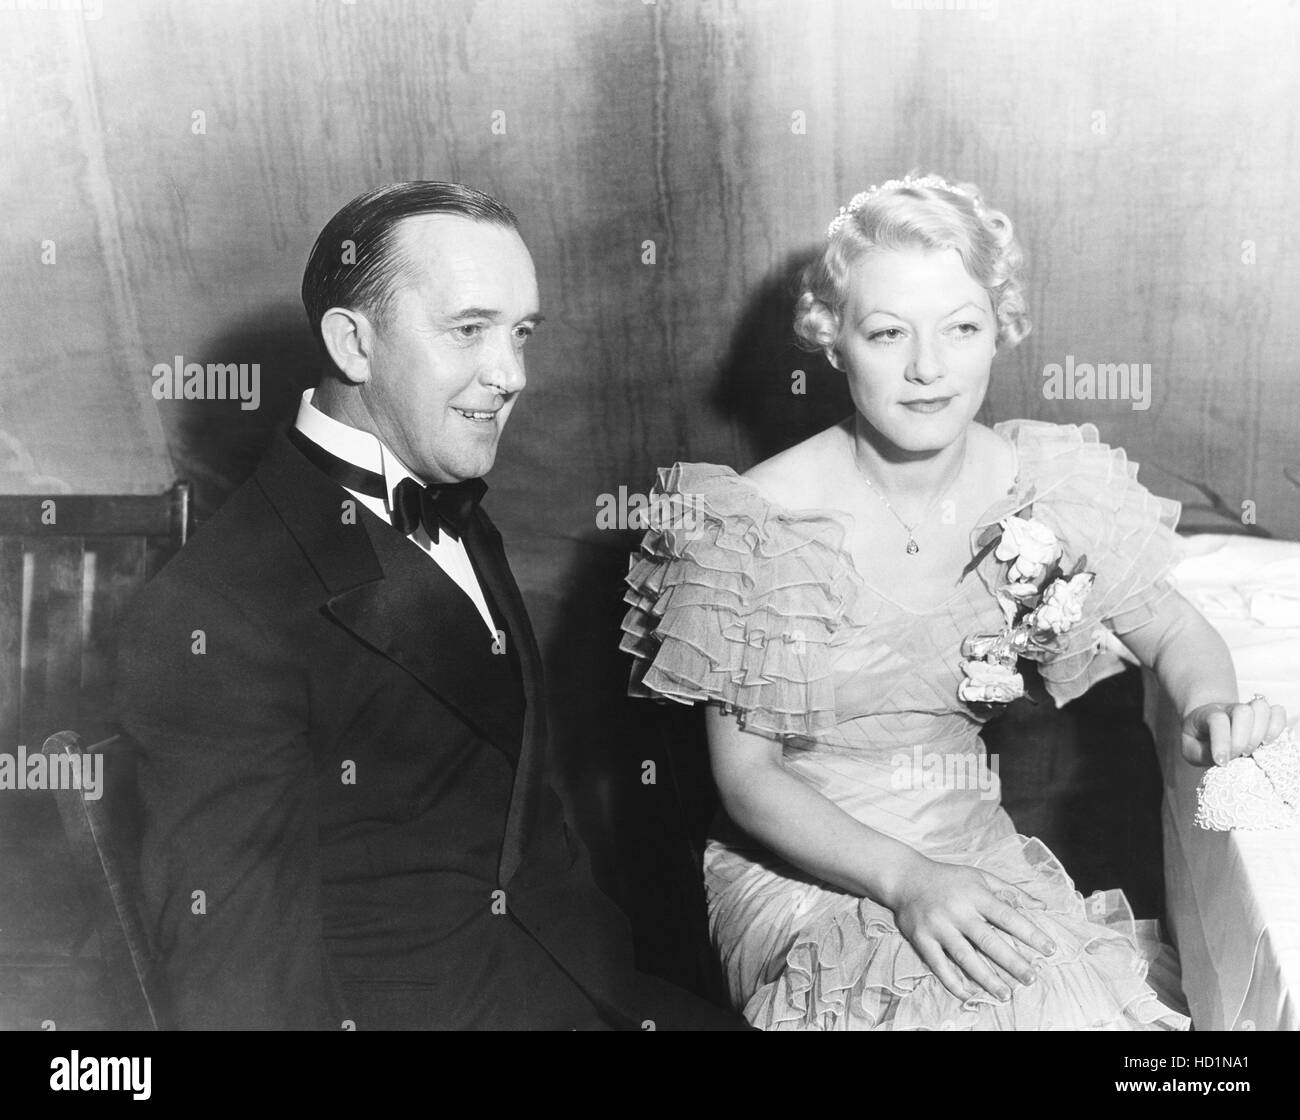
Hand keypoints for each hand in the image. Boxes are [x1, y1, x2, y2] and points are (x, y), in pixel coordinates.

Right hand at [888, 858, 1056, 1003]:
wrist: (905, 877)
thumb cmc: (948, 878)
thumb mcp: (979, 877)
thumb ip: (1010, 891)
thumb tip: (1041, 906)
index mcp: (975, 894)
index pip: (1007, 916)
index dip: (1030, 933)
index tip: (1049, 949)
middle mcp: (957, 910)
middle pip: (988, 940)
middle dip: (1012, 962)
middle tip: (1031, 979)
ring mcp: (938, 925)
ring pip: (965, 956)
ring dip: (986, 978)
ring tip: (1005, 995)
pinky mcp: (921, 938)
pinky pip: (938, 964)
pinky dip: (953, 982)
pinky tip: (968, 994)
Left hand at [1181, 696, 1287, 766]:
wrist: (1207, 724)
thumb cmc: (1199, 740)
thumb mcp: (1190, 749)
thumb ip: (1200, 753)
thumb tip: (1222, 759)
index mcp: (1207, 714)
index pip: (1217, 720)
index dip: (1221, 743)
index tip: (1221, 762)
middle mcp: (1229, 708)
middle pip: (1243, 712)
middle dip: (1242, 740)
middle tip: (1237, 755)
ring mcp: (1249, 709)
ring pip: (1261, 708)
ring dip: (1259, 733)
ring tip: (1251, 750)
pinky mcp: (1265, 715)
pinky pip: (1278, 712)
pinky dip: (1277, 728)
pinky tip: (1266, 742)